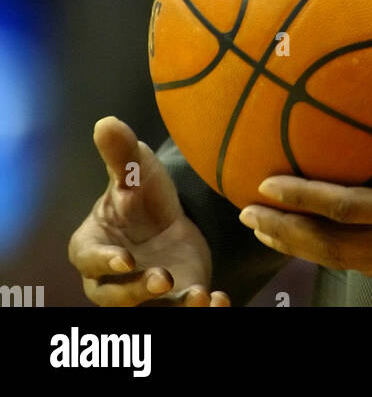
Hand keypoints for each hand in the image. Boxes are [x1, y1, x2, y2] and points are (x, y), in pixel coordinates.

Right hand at [68, 116, 230, 306]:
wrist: (170, 216)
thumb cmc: (140, 195)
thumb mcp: (135, 171)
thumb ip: (120, 152)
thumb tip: (105, 122)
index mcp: (92, 247)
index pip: (89, 260)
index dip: (104, 262)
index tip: (124, 259)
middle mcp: (111, 280)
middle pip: (115, 296)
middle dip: (137, 291)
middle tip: (163, 278)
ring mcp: (141, 295)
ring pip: (150, 311)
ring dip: (173, 308)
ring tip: (199, 296)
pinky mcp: (171, 302)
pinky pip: (181, 313)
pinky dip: (200, 310)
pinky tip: (219, 300)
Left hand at [237, 65, 371, 285]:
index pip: (347, 209)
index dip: (304, 199)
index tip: (267, 184)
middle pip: (332, 246)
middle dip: (285, 231)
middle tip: (246, 211)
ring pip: (343, 261)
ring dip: (301, 245)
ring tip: (265, 228)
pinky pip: (362, 264)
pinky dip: (330, 251)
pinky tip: (314, 236)